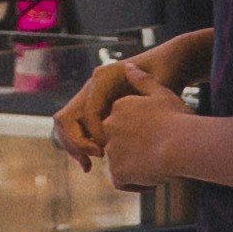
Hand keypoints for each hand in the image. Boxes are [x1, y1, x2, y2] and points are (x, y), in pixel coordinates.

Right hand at [56, 33, 201, 162]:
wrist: (166, 66)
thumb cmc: (166, 72)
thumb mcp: (160, 84)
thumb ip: (145, 99)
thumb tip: (126, 114)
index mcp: (103, 78)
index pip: (87, 111)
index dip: (94, 133)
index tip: (107, 150)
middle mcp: (91, 87)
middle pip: (66, 118)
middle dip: (76, 142)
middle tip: (94, 158)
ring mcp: (90, 97)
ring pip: (67, 125)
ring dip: (74, 146)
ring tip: (87, 165)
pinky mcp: (94, 108)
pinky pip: (76, 129)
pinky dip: (80, 145)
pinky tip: (92, 161)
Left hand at [90, 88, 208, 193]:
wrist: (182, 144)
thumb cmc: (177, 118)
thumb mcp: (162, 92)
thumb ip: (142, 81)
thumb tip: (129, 67)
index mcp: (119, 108)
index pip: (124, 125)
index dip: (142, 134)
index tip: (159, 138)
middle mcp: (110, 128)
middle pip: (121, 145)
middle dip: (137, 152)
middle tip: (161, 154)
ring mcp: (111, 150)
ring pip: (122, 164)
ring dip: (138, 168)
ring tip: (162, 166)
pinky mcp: (116, 172)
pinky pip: (123, 182)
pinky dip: (136, 184)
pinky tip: (155, 179)